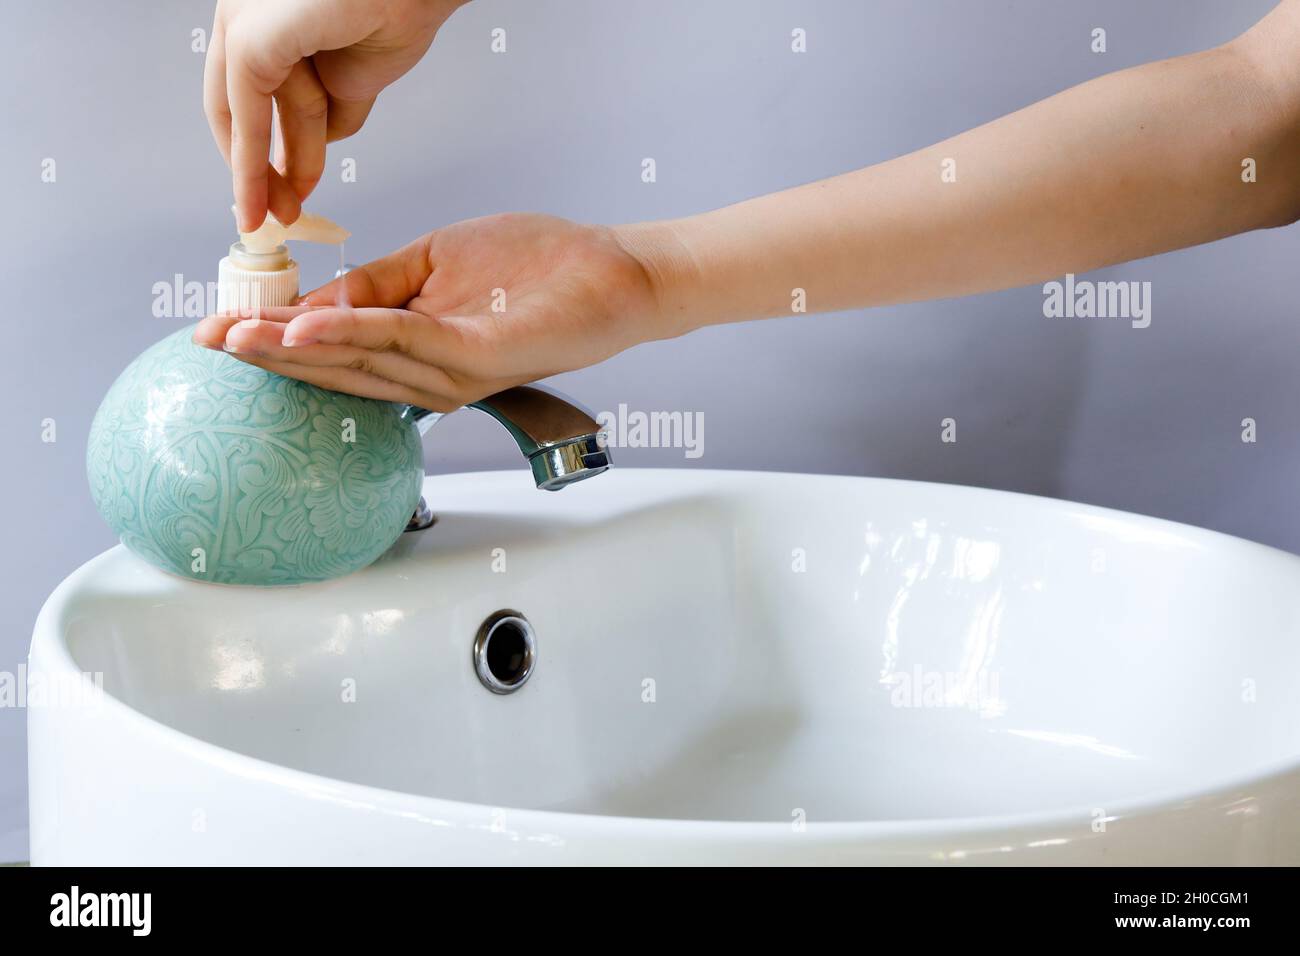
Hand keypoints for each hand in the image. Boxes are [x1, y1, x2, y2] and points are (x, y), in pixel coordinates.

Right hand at [193, 213, 683, 410]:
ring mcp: (453, 370)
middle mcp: (428, 373)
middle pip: (335, 368)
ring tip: (240, 338)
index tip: (214, 331)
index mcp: (414, 352)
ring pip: (360, 361)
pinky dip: (353, 335)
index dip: (273, 341)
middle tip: (208, 342)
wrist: (608, 270)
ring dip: (296, 351)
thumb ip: (375, 286)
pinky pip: (406, 342)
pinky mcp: (479, 356)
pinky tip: (306, 331)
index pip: (334, 350)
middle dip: (268, 355)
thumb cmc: (532, 265)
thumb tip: (311, 304)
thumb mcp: (434, 261)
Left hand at [204, 0, 464, 231]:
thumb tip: (315, 147)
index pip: (248, 91)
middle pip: (240, 106)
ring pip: (252, 117)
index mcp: (268, 14)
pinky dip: (250, 163)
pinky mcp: (249, 37)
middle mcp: (245, 10)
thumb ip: (328, 108)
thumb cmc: (402, 7)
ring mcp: (241, 18)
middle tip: (278, 215)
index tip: (279, 192)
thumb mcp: (355, 75)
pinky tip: (257, 199)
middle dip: (260, 169)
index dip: (261, 147)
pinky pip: (245, 114)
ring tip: (291, 212)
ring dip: (275, 173)